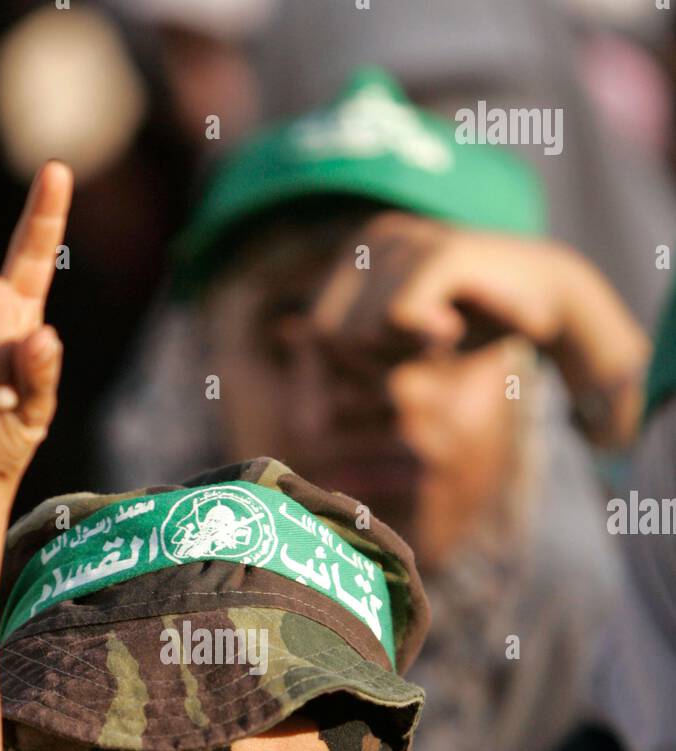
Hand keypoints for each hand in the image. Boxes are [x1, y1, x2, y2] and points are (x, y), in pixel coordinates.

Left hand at [309, 212, 570, 352]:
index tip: (394, 367)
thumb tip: (301, 413)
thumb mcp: (398, 352)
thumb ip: (349, 368)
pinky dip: (427, 341)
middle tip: (424, 349)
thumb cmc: (470, 326)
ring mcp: (405, 240)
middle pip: (330, 339)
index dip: (344, 369)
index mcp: (357, 254)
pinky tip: (455, 327)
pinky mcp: (439, 253)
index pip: (314, 333)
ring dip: (404, 356)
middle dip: (372, 365)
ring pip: (361, 335)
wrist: (547, 301)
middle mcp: (373, 238)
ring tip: (445, 333)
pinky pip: (398, 320)